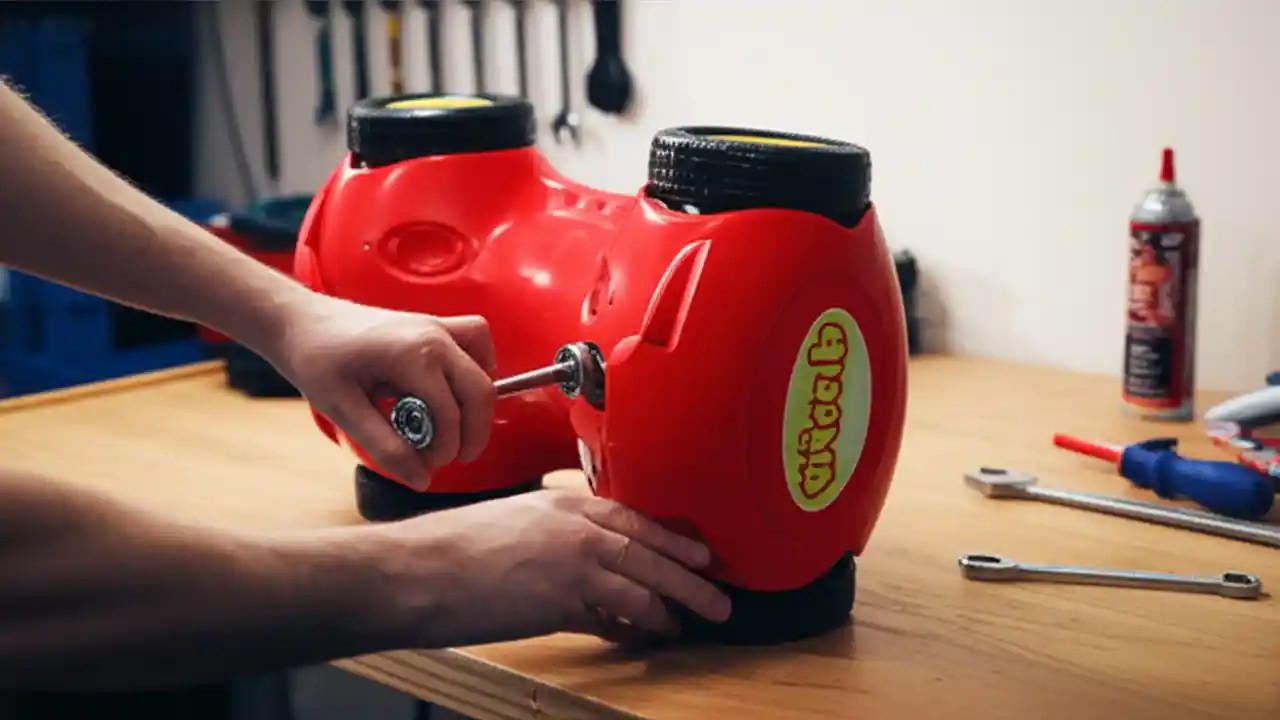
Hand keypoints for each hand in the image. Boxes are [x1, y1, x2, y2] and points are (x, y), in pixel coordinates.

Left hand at [269, 293, 496, 488]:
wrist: (300, 321)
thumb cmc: (316, 360)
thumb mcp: (343, 410)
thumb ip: (384, 447)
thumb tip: (421, 479)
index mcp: (413, 355)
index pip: (450, 412)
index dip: (446, 448)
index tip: (427, 466)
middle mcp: (434, 336)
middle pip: (480, 389)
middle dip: (473, 432)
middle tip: (453, 458)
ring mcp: (436, 325)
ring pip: (483, 363)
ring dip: (478, 400)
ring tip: (457, 425)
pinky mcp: (433, 325)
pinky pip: (474, 342)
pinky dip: (476, 367)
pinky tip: (452, 391)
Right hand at [384, 490, 732, 646]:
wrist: (417, 572)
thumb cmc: (451, 549)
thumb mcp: (513, 521)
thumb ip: (553, 532)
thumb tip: (581, 559)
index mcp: (562, 501)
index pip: (634, 517)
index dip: (673, 537)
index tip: (699, 551)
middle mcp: (574, 527)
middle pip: (651, 551)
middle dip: (691, 575)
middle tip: (719, 593)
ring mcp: (571, 563)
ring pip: (643, 585)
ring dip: (675, 606)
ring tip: (697, 620)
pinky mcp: (562, 601)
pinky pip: (613, 617)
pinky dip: (636, 628)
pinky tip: (650, 635)